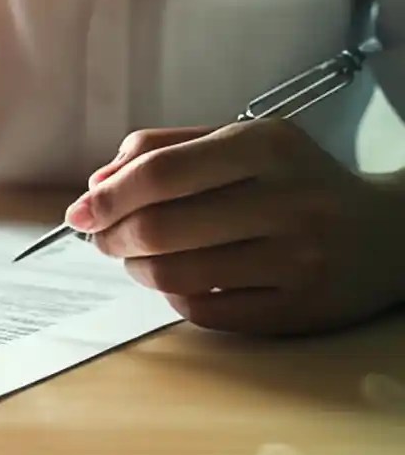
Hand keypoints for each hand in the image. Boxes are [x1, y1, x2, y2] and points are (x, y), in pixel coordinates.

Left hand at [64, 120, 404, 334]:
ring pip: (174, 275)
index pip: (162, 172)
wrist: (389, 235)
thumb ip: (164, 150)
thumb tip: (97, 184)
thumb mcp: (241, 142)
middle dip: (112, 236)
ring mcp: (296, 260)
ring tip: (137, 257)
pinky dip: (174, 296)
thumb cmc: (293, 181)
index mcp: (267, 147)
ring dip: (136, 268)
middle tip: (101, 237)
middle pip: (159, 228)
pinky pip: (203, 311)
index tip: (81, 210)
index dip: (108, 196)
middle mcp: (287, 201)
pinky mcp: (297, 310)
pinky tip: (182, 278)